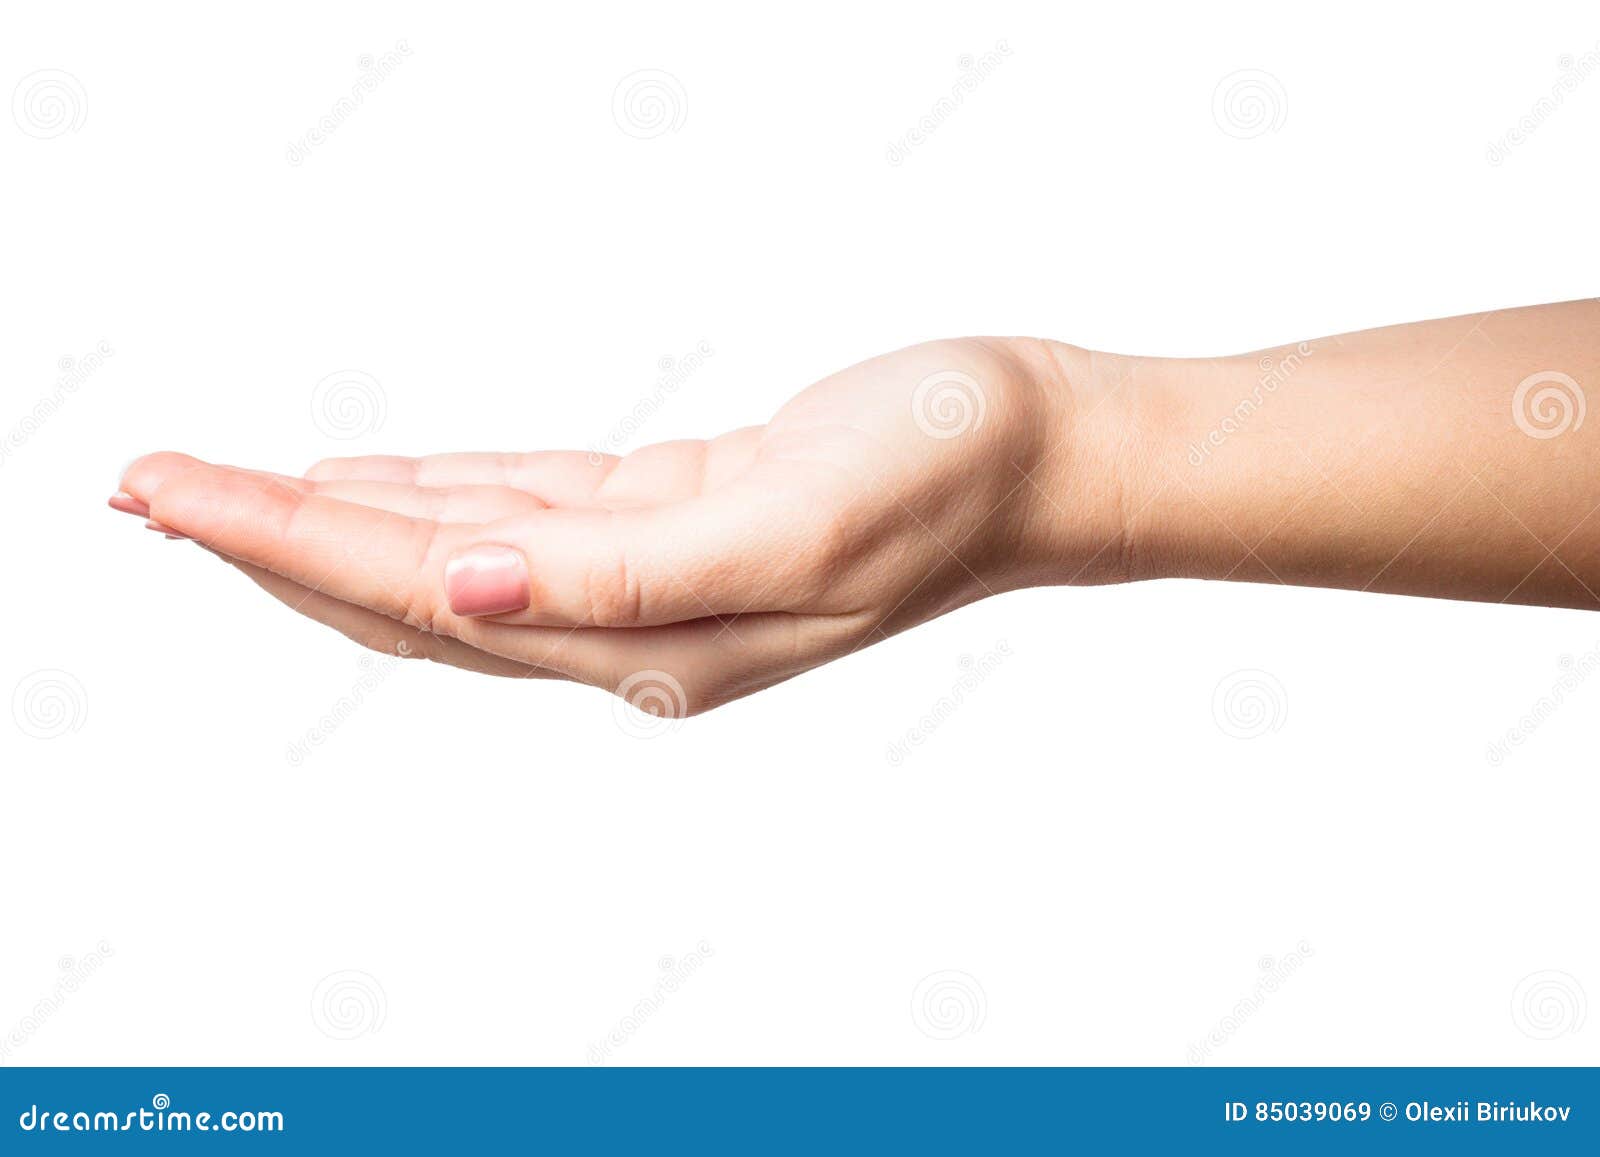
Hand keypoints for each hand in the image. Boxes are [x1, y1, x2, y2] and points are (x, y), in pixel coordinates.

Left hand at [112, 339, 1128, 714]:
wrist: (1035, 454)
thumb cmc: (941, 476)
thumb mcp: (792, 517)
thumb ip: (625, 575)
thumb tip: (460, 591)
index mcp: (651, 641)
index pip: (425, 593)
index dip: (287, 539)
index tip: (172, 492)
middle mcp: (632, 626)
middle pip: (412, 587)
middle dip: (271, 539)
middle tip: (147, 486)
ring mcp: (650, 577)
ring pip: (455, 554)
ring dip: (335, 522)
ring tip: (222, 489)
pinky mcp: (673, 520)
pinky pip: (523, 515)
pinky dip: (435, 498)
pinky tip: (376, 483)